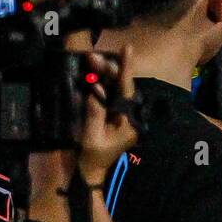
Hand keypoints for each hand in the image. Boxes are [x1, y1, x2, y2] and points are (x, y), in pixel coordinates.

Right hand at [77, 45, 139, 186]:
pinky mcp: (113, 114)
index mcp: (130, 120)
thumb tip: (94, 91)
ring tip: (91, 60)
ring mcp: (122, 113)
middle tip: (93, 57)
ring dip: (103, 74)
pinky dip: (101, 83)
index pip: (128, 90)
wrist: (92, 171)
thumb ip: (95, 114)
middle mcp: (130, 114)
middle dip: (108, 69)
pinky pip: (109, 94)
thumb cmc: (93, 156)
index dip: (126, 69)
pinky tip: (93, 73)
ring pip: (115, 87)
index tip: (128, 49)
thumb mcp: (92, 136)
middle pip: (121, 85)